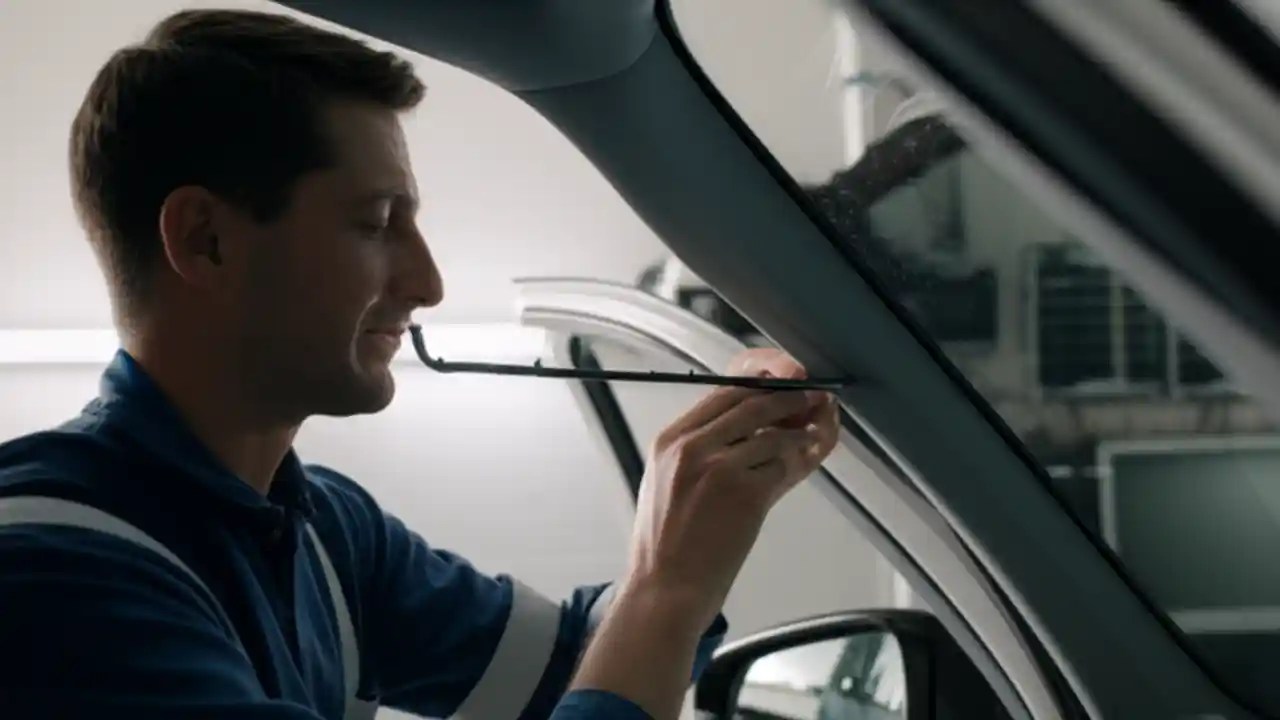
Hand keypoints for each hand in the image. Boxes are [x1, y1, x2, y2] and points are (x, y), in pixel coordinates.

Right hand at [621, 347, 840, 630]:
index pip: (723, 392)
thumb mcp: (668, 481)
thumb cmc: (665, 543)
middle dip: (789, 398)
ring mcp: (720, 469)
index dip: (760, 383)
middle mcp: (692, 447)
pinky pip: (784, 465)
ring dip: (802, 432)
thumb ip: (702, 448)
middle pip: (753, 402)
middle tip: (812, 398)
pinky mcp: (746, 495)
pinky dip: (801, 460)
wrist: (666, 588)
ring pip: (776, 433)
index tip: (781, 384)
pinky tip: (809, 458)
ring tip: (815, 432)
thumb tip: (754, 426)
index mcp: (669, 439)